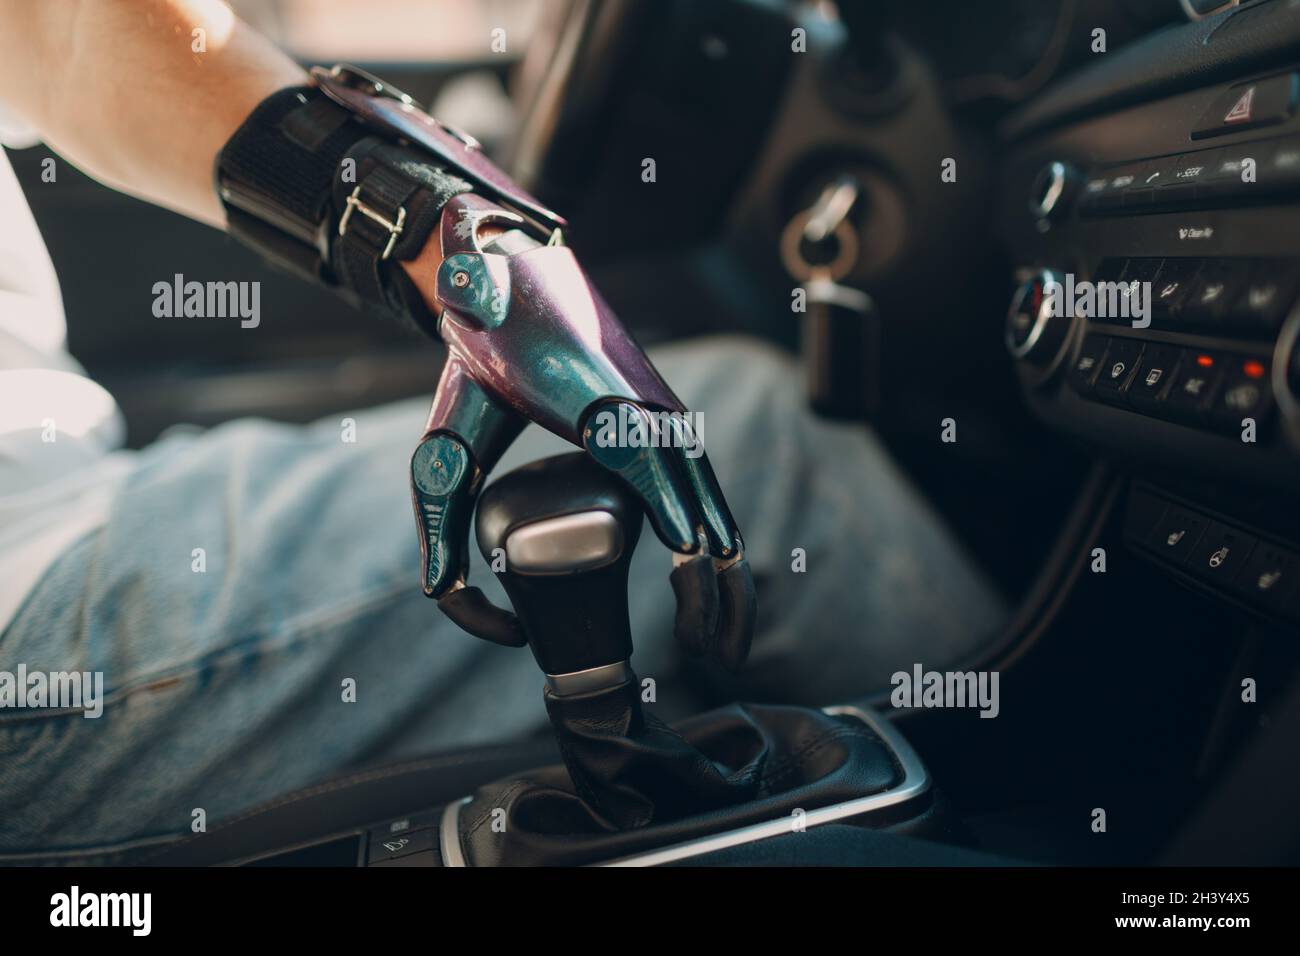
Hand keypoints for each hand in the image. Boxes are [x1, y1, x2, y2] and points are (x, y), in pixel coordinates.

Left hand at [402, 192, 754, 670]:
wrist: (508, 268)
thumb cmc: (477, 350)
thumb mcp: (447, 431)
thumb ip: (440, 508)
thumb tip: (441, 595)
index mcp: (596, 402)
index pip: (651, 468)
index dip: (679, 529)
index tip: (694, 588)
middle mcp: (643, 405)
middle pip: (701, 498)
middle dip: (715, 582)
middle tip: (712, 656)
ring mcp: (660, 406)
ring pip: (713, 494)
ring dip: (728, 568)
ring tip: (728, 641)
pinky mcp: (661, 413)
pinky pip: (701, 481)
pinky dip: (717, 534)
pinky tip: (721, 578)